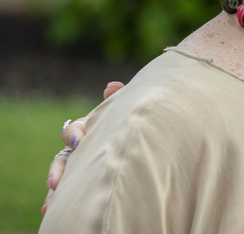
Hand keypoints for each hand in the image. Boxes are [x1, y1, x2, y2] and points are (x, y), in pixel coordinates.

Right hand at [41, 81, 123, 216]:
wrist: (142, 140)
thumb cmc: (131, 123)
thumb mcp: (126, 111)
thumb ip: (119, 99)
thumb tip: (111, 86)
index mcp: (88, 129)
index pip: (74, 130)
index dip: (74, 134)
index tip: (78, 141)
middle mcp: (79, 149)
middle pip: (62, 157)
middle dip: (58, 169)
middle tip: (56, 180)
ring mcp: (79, 167)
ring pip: (61, 176)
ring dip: (55, 186)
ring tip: (52, 198)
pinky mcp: (81, 183)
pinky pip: (65, 192)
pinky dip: (56, 199)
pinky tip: (49, 209)